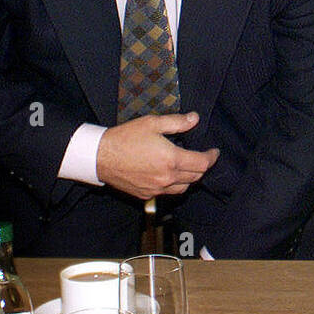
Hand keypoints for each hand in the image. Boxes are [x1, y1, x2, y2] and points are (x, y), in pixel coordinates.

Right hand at [96, 112, 219, 199]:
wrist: (99, 157)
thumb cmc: (125, 138)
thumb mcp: (152, 123)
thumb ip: (177, 122)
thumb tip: (195, 119)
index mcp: (171, 159)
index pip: (202, 164)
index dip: (212, 157)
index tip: (214, 152)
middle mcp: (166, 177)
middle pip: (196, 177)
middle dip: (202, 167)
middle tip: (202, 157)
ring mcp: (156, 189)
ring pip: (183, 188)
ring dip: (190, 178)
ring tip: (187, 166)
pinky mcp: (146, 194)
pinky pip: (167, 193)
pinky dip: (173, 185)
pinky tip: (169, 175)